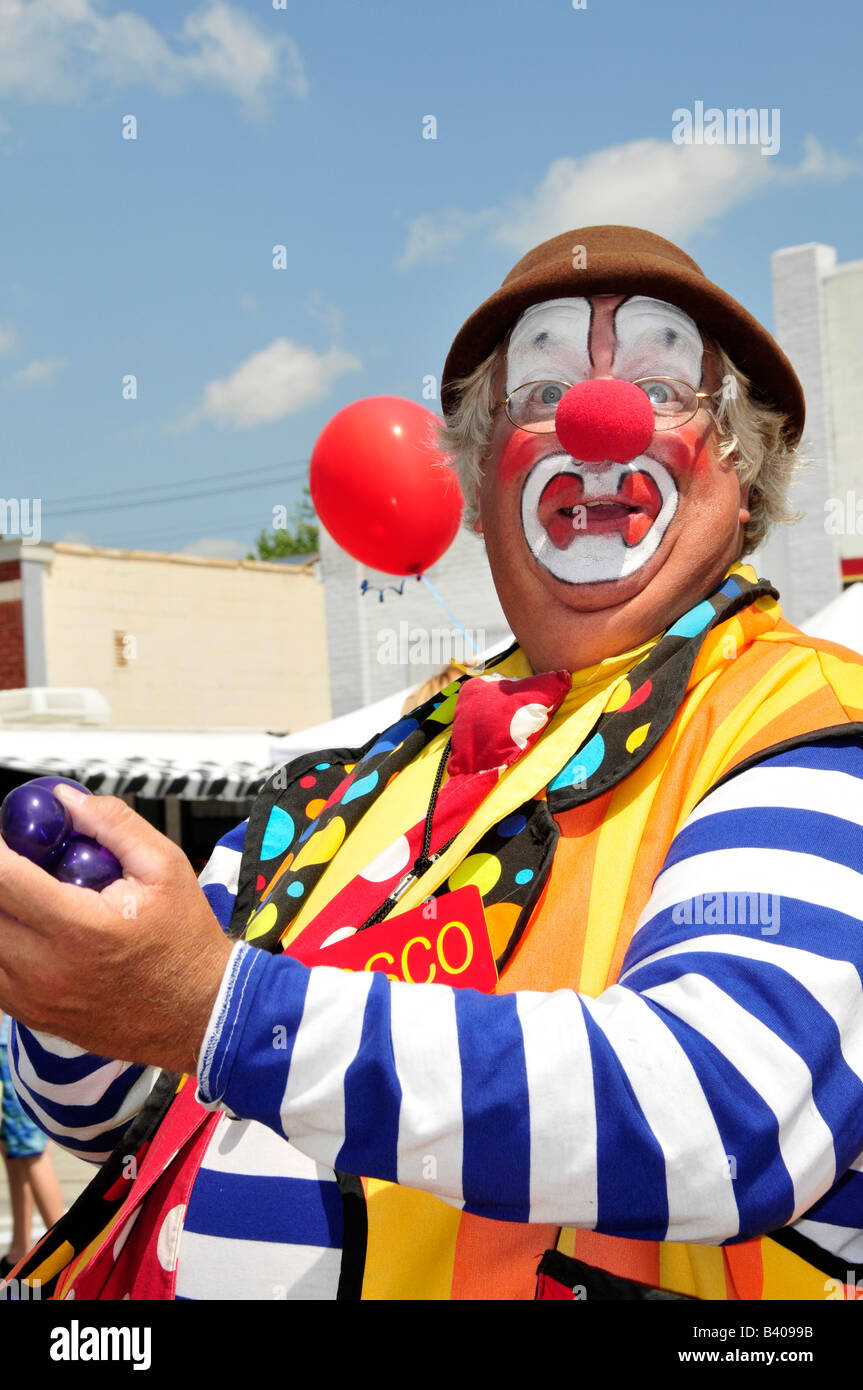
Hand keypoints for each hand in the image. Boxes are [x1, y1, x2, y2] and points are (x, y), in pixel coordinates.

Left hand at [0, 787, 233, 1074]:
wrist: (200, 1012)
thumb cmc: (186, 943)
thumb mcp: (165, 867)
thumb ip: (114, 825)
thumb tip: (67, 800)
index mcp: (79, 928)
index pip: (5, 879)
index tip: (6, 834)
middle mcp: (46, 969)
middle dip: (0, 877)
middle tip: (20, 860)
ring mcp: (34, 998)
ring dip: (3, 912)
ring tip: (31, 895)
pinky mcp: (32, 1015)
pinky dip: (5, 944)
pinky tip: (31, 928)